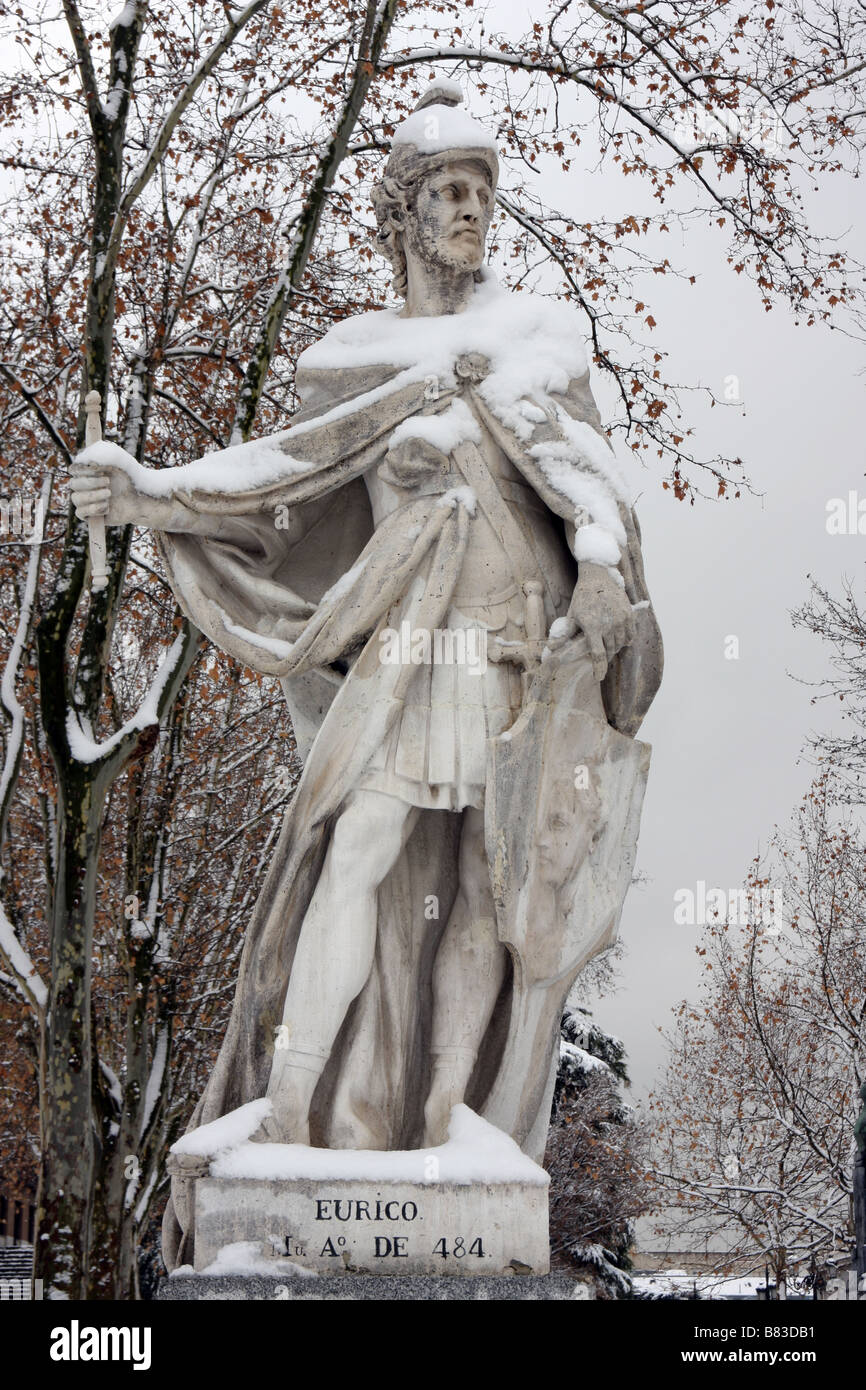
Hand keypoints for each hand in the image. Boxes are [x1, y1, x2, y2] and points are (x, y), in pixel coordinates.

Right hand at [70, 459, 145, 526]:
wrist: (138, 501)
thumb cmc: (127, 482)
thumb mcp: (118, 465)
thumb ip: (104, 459)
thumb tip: (89, 461)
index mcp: (86, 474)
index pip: (74, 470)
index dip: (81, 470)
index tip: (98, 469)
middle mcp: (82, 487)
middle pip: (74, 484)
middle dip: (91, 482)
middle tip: (108, 481)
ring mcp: (84, 502)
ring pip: (76, 499)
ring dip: (93, 495)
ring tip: (109, 494)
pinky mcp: (89, 516)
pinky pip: (80, 512)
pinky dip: (93, 508)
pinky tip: (107, 506)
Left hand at [567, 562, 634, 681]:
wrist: (598, 578)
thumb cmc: (582, 597)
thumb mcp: (572, 615)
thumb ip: (564, 634)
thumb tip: (551, 649)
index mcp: (593, 627)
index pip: (598, 654)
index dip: (599, 668)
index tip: (598, 677)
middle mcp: (609, 625)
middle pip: (610, 650)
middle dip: (605, 656)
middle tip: (600, 655)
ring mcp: (621, 620)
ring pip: (621, 644)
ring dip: (615, 648)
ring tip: (608, 645)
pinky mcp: (629, 615)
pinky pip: (630, 635)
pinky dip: (626, 640)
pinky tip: (619, 638)